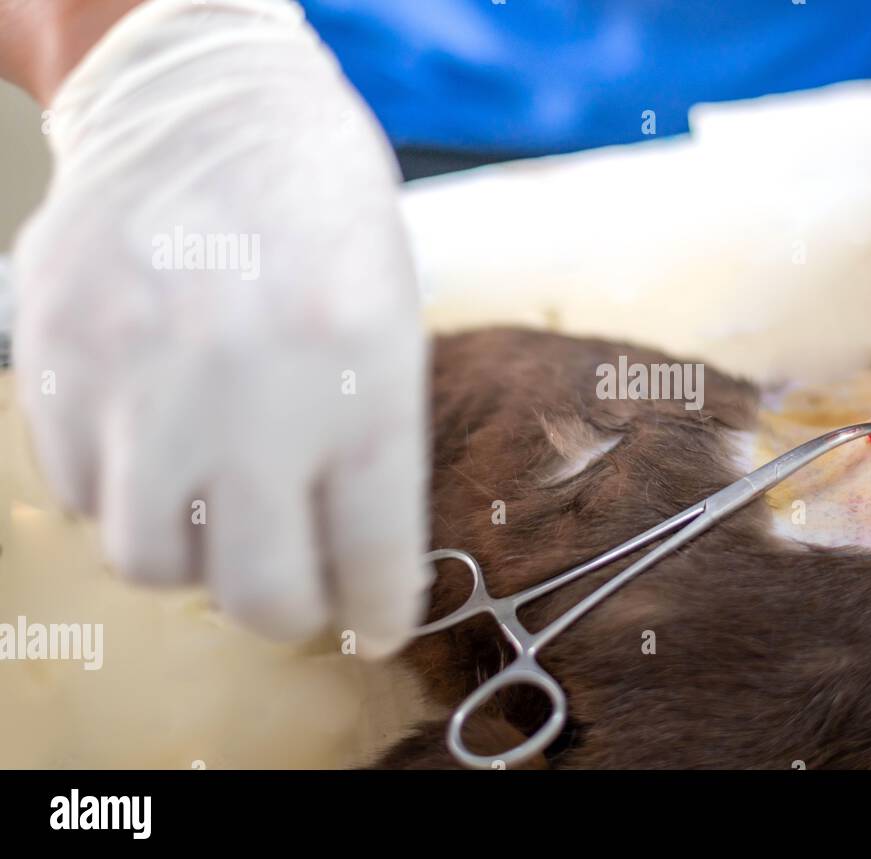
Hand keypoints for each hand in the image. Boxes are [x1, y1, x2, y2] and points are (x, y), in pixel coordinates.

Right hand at [13, 0, 428, 654]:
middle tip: (294, 587)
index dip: (375, 609)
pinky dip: (125, 492)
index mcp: (361, 372)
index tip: (374, 622)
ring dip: (195, 552)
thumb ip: (372, 449)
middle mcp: (250, 384)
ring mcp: (139, 373)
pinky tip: (157, 436)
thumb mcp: (390, 323)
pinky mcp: (56, 359)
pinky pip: (82, 493)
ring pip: (152, 559)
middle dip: (286, 609)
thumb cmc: (322, 217)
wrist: (208, 105)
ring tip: (221, 496)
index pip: (373, 555)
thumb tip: (351, 567)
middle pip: (256, 590)